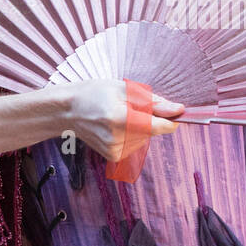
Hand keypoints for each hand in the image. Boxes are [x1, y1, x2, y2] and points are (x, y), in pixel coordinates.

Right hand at [64, 80, 184, 161]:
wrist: (67, 111)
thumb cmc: (94, 94)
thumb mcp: (124, 89)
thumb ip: (154, 101)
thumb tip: (178, 109)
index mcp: (120, 119)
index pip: (157, 126)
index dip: (170, 119)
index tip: (178, 111)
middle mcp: (117, 138)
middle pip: (152, 131)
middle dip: (150, 118)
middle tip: (130, 106)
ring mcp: (114, 150)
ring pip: (145, 138)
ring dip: (140, 127)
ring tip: (119, 116)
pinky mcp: (113, 156)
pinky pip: (135, 144)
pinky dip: (132, 134)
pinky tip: (116, 127)